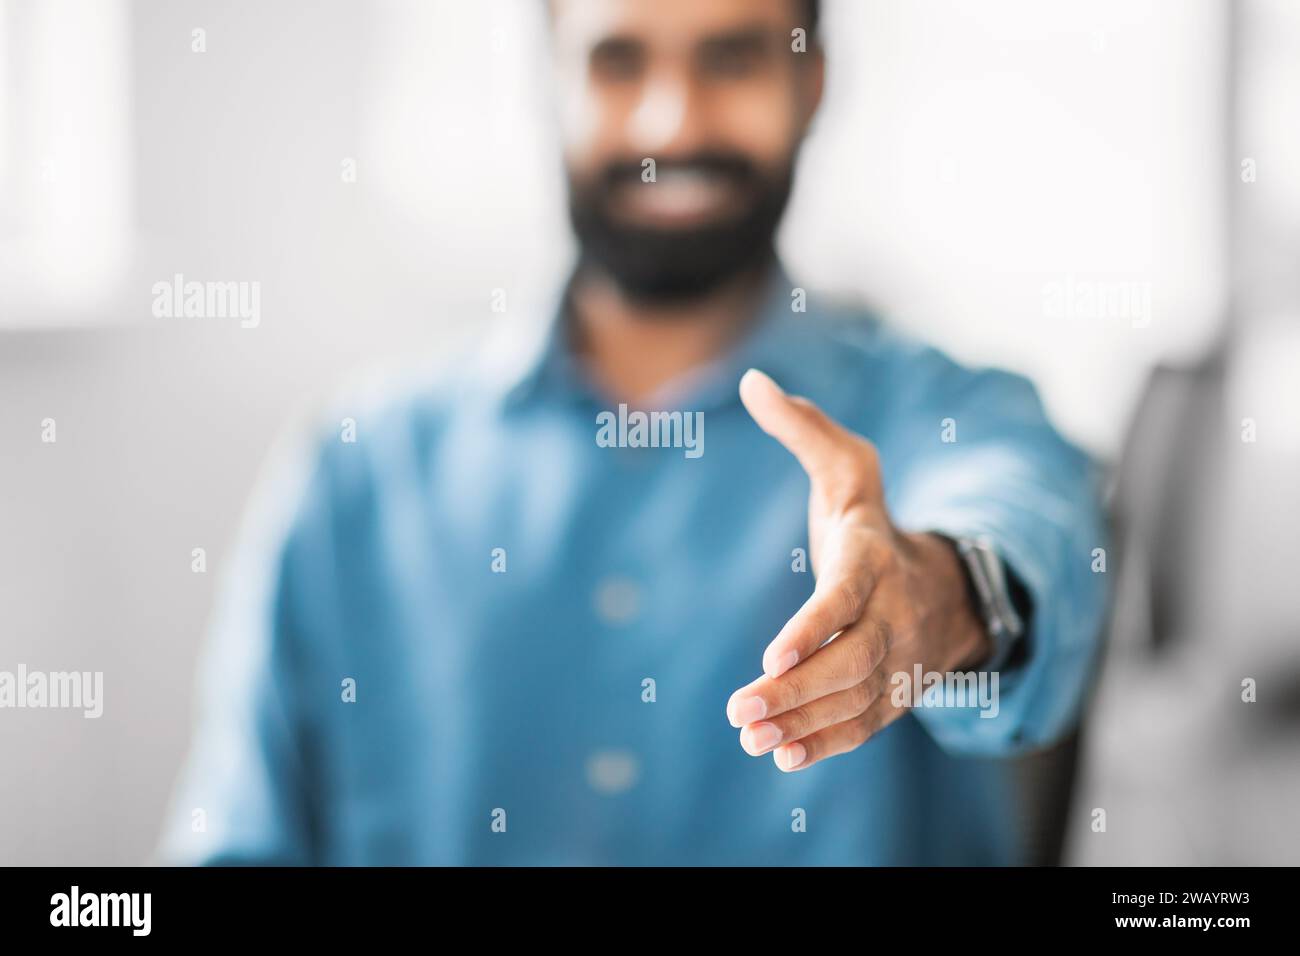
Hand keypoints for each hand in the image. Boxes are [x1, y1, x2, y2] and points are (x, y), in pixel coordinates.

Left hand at [726, 369, 991, 770]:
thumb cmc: (872, 524)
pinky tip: (781, 756)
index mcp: (874, 558)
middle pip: (850, 660)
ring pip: (853, 699)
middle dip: (796, 688)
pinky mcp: (890, 695)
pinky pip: (862, 726)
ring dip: (801, 722)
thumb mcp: (848, 469)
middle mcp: (891, 613)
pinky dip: (824, 744)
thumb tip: (753, 380)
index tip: (771, 651)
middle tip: (740, 710)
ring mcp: (895, 659)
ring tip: (749, 735)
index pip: (847, 593)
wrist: (941, 586)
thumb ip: (803, 430)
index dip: (814, 624)